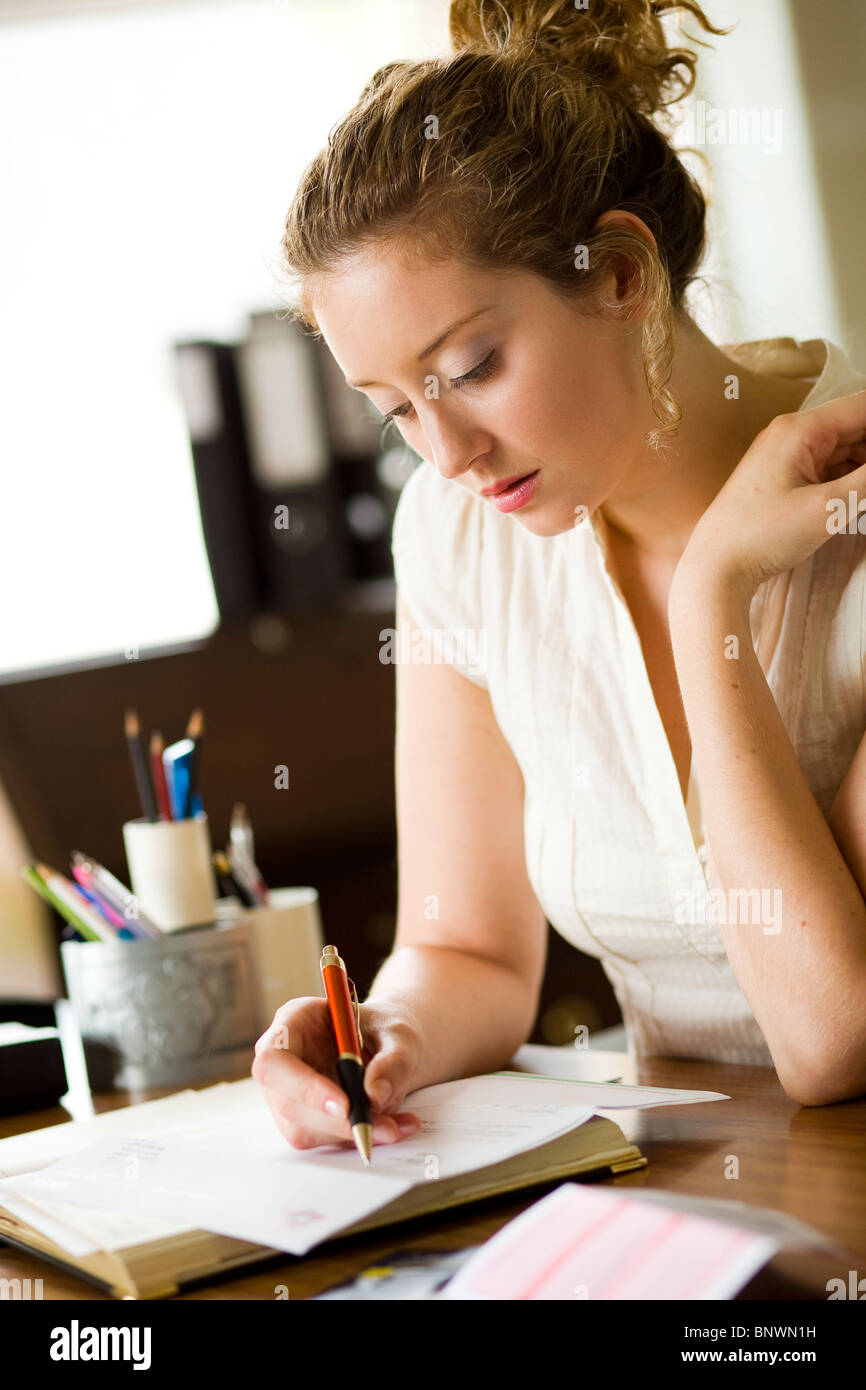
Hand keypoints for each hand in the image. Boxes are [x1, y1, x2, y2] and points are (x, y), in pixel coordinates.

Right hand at [251, 995, 422, 1151]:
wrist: (388, 1047)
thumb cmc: (384, 1030)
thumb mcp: (400, 1033)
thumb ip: (394, 1059)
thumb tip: (375, 1095)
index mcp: (293, 1023)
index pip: (274, 1061)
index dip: (302, 1086)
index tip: (343, 1105)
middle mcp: (282, 1062)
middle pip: (288, 1104)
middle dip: (337, 1122)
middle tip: (384, 1126)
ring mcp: (288, 1095)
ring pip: (306, 1130)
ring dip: (352, 1134)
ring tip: (395, 1126)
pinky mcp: (304, 1121)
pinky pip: (325, 1140)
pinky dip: (360, 1138)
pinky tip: (390, 1127)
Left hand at [675, 389, 865, 600]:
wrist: (715, 569)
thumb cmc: (761, 537)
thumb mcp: (828, 507)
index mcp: (800, 429)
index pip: (865, 407)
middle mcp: (792, 434)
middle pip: (858, 427)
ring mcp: (787, 455)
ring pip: (847, 449)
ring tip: (861, 498)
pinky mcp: (786, 478)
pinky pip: (831, 468)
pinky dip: (853, 478)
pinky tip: (862, 495)